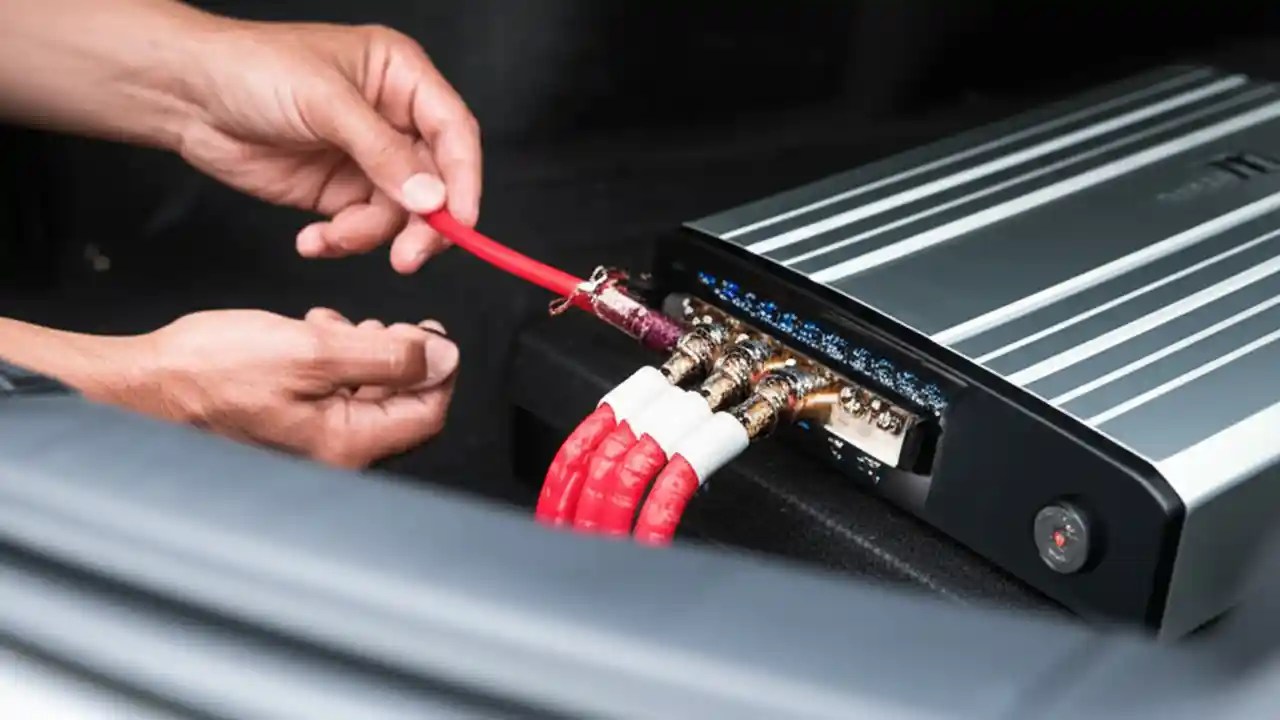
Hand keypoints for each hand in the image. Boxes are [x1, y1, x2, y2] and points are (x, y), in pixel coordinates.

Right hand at [99, 308, 458, 467]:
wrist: (145, 382)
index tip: (431, 332)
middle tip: (381, 323)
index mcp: (347, 444)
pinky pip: (337, 394)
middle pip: (403, 405)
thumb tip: (442, 357)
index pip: (429, 413)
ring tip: (337, 325)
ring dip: (366, 352)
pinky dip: (337, 359)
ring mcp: (313, 442)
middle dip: (399, 356)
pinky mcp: (293, 426)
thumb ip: (387, 355)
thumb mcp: (312, 348)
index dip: (438, 367)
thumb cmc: (210, 371)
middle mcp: (335, 454)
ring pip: (370, 394)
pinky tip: (315, 335)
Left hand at [176, 18, 481, 272]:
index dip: (464, 179)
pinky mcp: (339, 192)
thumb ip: (383, 153)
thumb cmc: (251, 69)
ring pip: (399, 214)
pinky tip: (312, 240)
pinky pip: (362, 229)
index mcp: (402, 78)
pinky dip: (342, 242)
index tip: (459, 222)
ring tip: (332, 236)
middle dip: (421, 223)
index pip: (454, 132)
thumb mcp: (326, 103)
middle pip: (435, 182)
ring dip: (371, 236)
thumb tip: (432, 198)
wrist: (186, 95)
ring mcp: (367, 159)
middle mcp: (393, 119)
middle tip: (407, 257)